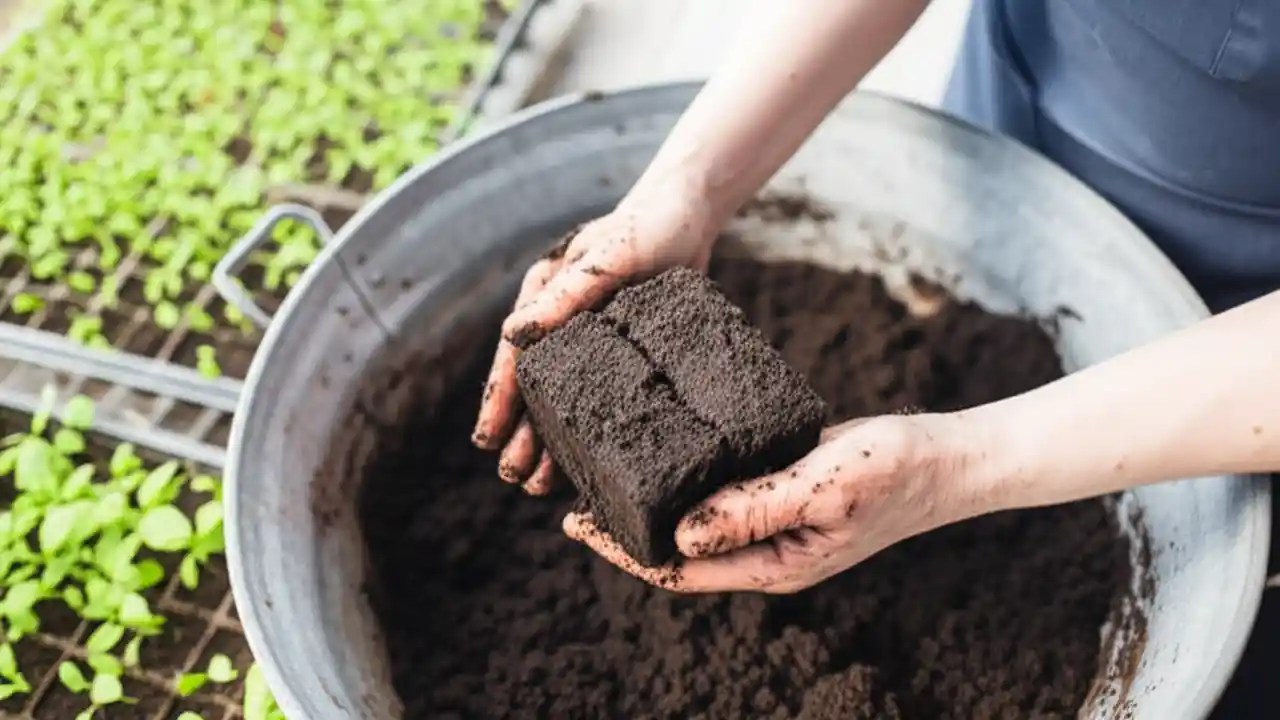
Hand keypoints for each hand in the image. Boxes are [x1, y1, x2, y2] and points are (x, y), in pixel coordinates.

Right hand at [471, 185, 718, 493]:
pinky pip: (604, 396)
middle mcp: (562, 324)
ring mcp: (593, 341)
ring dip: (551, 441)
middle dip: (521, 435)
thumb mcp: (607, 259)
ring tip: (540, 484)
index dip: (499, 401)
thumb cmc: (645, 229)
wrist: (690, 218)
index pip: (515, 357)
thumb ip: (567, 295)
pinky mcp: (624, 353)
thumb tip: (513, 336)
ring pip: (566, 399)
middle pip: (536, 389)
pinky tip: (593, 462)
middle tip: (513, 477)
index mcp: (544, 298)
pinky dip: (596, 427)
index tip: (486, 439)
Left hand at [564, 413, 989, 592]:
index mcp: (772, 565)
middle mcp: (767, 550)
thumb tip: (678, 534)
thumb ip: (754, 509)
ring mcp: (776, 523)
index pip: (678, 568)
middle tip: (577, 489)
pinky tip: (668, 445)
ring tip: (607, 466)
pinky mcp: (784, 492)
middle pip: (679, 547)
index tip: (575, 521)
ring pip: (699, 517)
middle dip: (627, 525)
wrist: (948, 458)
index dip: (623, 549)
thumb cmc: (895, 472)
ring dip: (655, 498)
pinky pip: (725, 490)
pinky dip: (690, 472)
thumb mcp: (823, 485)